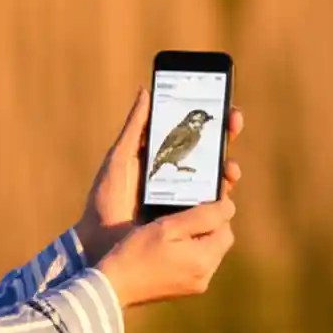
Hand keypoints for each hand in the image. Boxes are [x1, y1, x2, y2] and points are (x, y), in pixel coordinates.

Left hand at [75, 88, 243, 264]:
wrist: (99, 242)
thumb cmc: (106, 199)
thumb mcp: (120, 158)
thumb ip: (135, 127)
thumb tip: (146, 91)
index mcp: (163, 157)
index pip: (193, 133)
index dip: (210, 116)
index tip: (222, 99)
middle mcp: (180, 176)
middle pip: (212, 152)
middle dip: (227, 135)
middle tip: (233, 121)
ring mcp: (187, 200)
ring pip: (219, 180)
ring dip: (229, 167)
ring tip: (228, 166)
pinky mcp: (190, 223)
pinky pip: (214, 211)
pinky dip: (224, 200)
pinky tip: (223, 192)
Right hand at [95, 197, 235, 306]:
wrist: (114, 285)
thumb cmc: (137, 251)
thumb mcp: (168, 227)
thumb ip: (202, 216)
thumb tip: (229, 207)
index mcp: (204, 259)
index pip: (226, 228)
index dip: (216, 211)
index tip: (200, 200)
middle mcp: (205, 275)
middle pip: (220, 241)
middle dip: (209, 225)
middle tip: (186, 211)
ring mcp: (196, 285)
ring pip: (210, 252)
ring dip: (200, 238)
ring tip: (176, 227)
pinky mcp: (186, 289)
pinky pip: (198, 264)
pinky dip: (191, 251)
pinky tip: (171, 245)